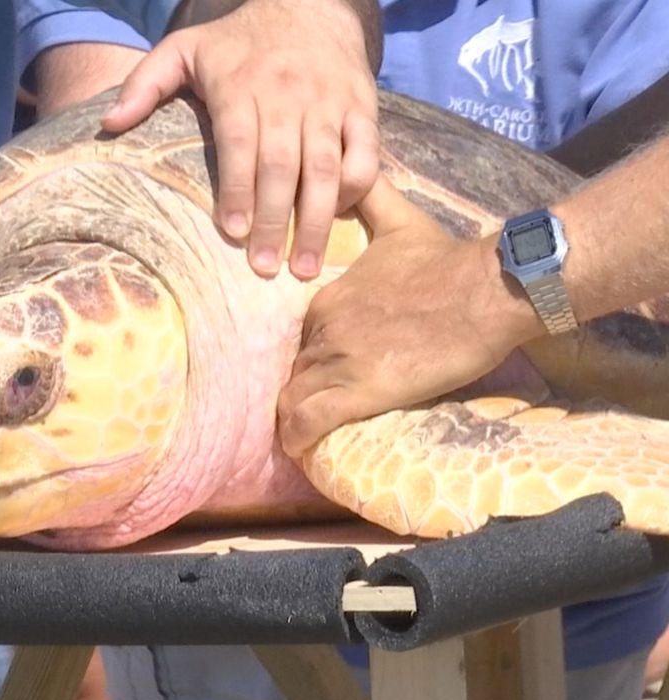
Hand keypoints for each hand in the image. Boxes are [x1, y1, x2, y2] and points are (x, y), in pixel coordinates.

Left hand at [101, 0, 378, 278]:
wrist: (310, 4)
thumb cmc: (237, 41)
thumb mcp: (183, 48)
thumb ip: (144, 84)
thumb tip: (109, 124)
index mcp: (240, 87)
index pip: (240, 144)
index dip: (238, 189)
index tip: (233, 232)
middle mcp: (287, 97)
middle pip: (282, 165)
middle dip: (275, 220)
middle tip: (264, 267)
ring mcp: (328, 104)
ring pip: (325, 167)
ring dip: (316, 220)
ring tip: (305, 267)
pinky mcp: (361, 109)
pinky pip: (366, 155)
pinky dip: (354, 189)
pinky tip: (336, 219)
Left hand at [277, 177, 538, 456]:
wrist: (485, 290)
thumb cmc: (446, 260)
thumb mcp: (398, 220)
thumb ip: (371, 198)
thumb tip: (358, 168)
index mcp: (327, 297)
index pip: (303, 338)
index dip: (310, 360)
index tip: (318, 375)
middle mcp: (324, 328)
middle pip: (296, 370)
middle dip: (298, 392)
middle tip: (304, 413)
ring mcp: (339, 360)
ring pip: (296, 396)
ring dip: (294, 419)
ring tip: (298, 437)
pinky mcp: (358, 390)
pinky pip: (309, 420)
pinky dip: (297, 437)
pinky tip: (296, 450)